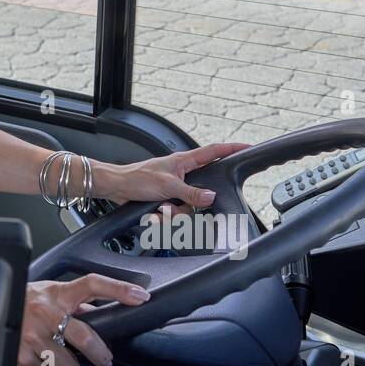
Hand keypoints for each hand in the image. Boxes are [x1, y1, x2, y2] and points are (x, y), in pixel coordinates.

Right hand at [17, 274, 149, 365]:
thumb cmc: (26, 300)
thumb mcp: (52, 293)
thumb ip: (76, 302)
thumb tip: (100, 313)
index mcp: (58, 294)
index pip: (92, 284)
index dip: (118, 289)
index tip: (140, 296)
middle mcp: (46, 312)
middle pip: (84, 336)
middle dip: (100, 353)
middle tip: (104, 358)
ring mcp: (33, 334)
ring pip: (68, 365)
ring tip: (60, 357)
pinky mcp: (22, 354)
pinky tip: (43, 359)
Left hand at [97, 142, 249, 208]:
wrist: (115, 188)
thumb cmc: (136, 177)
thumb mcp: (168, 185)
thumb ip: (191, 193)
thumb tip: (211, 197)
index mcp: (184, 161)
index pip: (214, 152)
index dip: (232, 149)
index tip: (249, 147)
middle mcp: (182, 174)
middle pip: (202, 192)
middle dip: (191, 205)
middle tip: (175, 205)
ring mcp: (174, 188)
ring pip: (188, 208)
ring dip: (173, 213)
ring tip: (159, 209)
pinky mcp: (166, 200)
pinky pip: (174, 214)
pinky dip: (164, 217)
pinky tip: (153, 213)